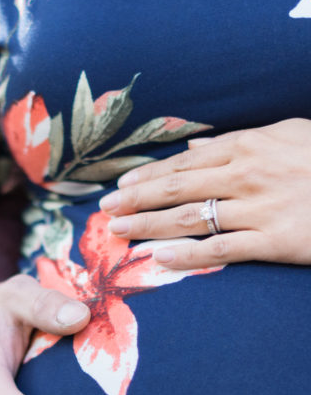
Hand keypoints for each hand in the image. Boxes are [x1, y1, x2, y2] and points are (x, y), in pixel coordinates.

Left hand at [99, 118, 310, 267]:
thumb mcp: (289, 135)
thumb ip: (240, 141)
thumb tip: (195, 146)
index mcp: (250, 145)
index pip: (184, 162)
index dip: (147, 177)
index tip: (119, 187)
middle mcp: (247, 173)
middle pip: (176, 189)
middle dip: (134, 200)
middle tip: (104, 212)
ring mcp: (259, 208)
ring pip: (189, 218)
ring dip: (147, 225)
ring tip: (118, 232)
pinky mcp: (275, 240)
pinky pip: (220, 250)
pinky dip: (186, 255)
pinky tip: (158, 259)